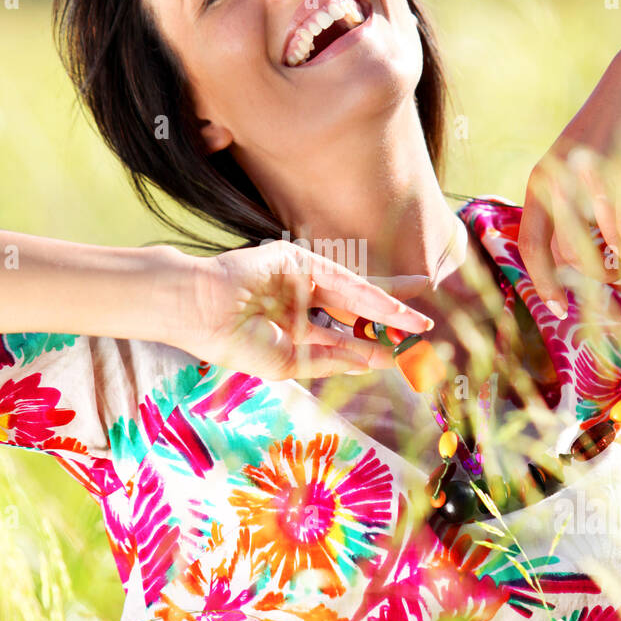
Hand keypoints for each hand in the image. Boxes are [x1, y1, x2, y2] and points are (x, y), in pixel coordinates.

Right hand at [149, 238, 433, 380]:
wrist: (197, 313)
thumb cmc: (231, 341)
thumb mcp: (288, 361)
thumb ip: (330, 358)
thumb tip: (372, 361)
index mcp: (292, 324)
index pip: (341, 331)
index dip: (371, 339)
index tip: (401, 352)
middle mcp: (299, 298)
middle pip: (354, 309)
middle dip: (388, 321)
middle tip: (424, 332)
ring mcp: (298, 276)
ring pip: (353, 293)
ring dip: (387, 308)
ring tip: (419, 324)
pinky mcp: (295, 258)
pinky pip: (340, 279)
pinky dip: (366, 294)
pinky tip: (391, 309)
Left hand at [517, 38, 620, 313]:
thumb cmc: (607, 132)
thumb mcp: (576, 169)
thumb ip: (569, 210)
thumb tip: (568, 260)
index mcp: (539, 184)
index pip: (530, 244)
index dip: (541, 280)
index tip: (554, 308)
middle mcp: (556, 184)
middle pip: (562, 252)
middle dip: (582, 282)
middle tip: (599, 299)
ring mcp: (586, 180)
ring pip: (596, 244)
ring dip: (613, 270)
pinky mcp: (619, 174)